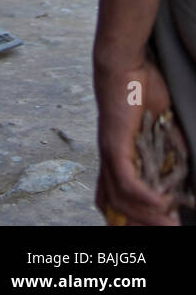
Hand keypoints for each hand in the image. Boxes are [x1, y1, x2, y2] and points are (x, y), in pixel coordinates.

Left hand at [94, 55, 181, 225]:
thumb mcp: (162, 126)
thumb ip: (172, 149)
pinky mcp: (115, 146)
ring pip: (121, 200)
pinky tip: (162, 204)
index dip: (132, 216)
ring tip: (170, 223)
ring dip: (148, 216)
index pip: (114, 197)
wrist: (127, 64)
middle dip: (141, 225)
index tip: (159, 222)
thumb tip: (185, 170)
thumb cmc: (141, 89)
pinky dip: (144, 197)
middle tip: (170, 230)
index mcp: (118, 157)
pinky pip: (126, 182)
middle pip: (115, 206)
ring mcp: (110, 154)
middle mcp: (109, 160)